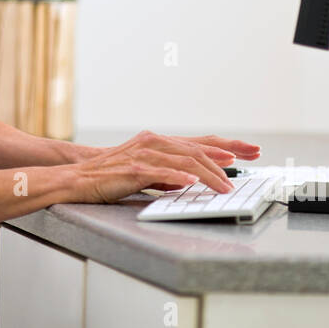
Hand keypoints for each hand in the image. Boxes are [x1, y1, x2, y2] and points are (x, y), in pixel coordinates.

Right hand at [65, 131, 261, 204]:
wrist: (79, 178)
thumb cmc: (110, 177)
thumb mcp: (144, 174)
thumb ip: (166, 175)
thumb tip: (187, 181)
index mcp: (158, 142)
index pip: (198, 142)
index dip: (225, 146)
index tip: (249, 151)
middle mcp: (153, 143)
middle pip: (197, 149)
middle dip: (226, 156)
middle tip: (249, 162)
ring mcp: (143, 155)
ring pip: (184, 160)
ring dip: (208, 173)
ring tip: (225, 184)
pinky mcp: (133, 170)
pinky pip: (160, 172)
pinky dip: (178, 177)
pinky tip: (192, 181)